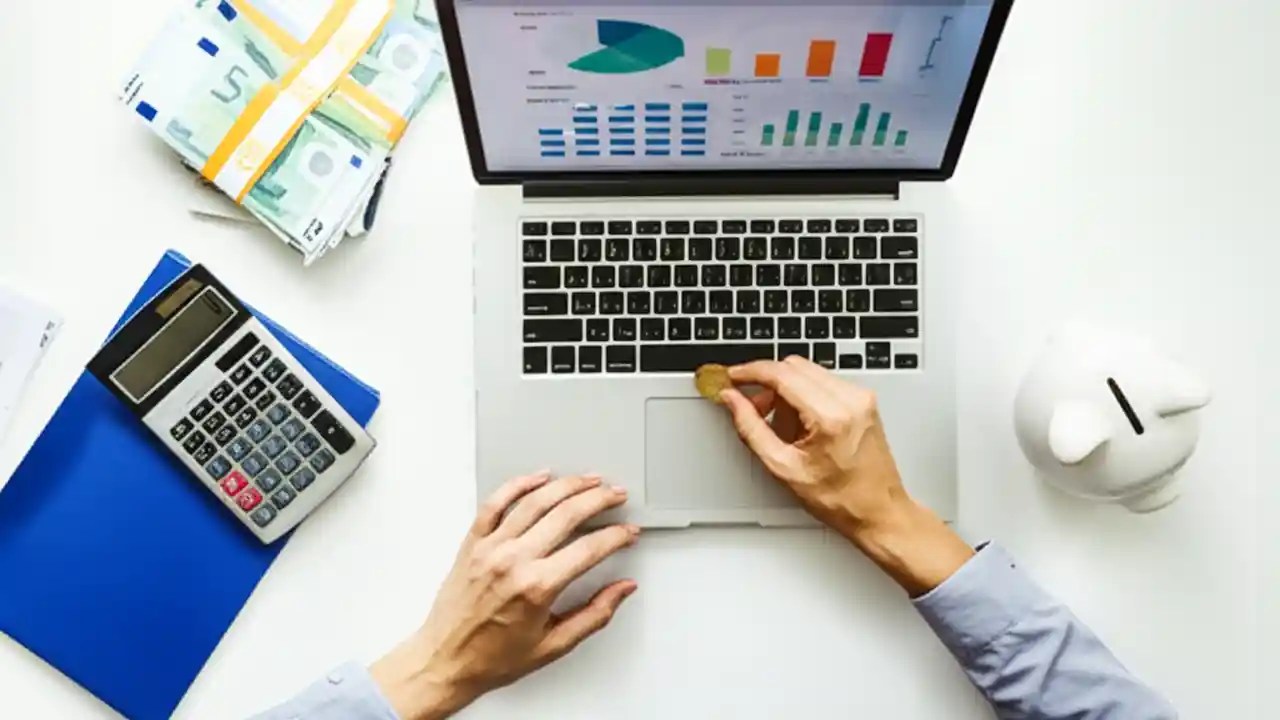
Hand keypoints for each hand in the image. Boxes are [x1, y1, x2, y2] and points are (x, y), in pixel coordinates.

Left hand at [370, 473, 639, 719]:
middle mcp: (513, 562)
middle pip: (566, 514)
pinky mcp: (472, 543)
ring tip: (587, 480)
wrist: (444, 661)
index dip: (616, 536)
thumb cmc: (492, 658)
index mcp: (536, 588)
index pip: (589, 549)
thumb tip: (622, 589)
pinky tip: (538, 477)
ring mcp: (490, 548)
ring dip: (566, 485)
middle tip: (615, 495)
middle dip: (598, 499)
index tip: (627, 532)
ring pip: (534, 501)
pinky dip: (518, 485)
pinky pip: (495, 503)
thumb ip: (594, 614)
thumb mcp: (554, 645)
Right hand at [720, 357, 972, 595]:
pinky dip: (804, 395)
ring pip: (808, 371)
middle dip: (768, 382)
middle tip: (753, 407)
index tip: (734, 376)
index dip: (750, 372)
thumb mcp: (784, 468)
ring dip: (786, 389)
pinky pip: (824, 382)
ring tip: (780, 424)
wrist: (879, 511)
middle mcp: (851, 400)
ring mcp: (861, 397)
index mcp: (831, 417)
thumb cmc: (842, 499)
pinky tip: (800, 423)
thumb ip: (751, 429)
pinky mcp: (864, 400)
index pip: (782, 374)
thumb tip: (733, 401)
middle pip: (794, 366)